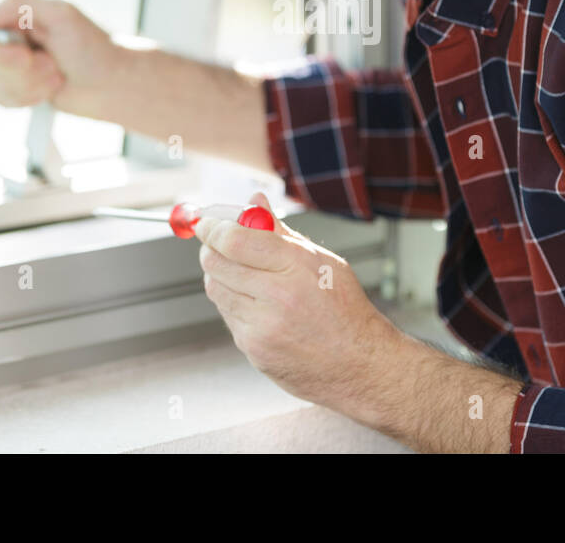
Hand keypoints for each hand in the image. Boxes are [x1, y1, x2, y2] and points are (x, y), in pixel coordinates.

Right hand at [0, 0, 119, 119]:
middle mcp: (6, 38)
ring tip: (56, 76)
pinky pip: (0, 99)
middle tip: (53, 65)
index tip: (27, 56)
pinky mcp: (14, 89)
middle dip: (22, 71)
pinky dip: (27, 98)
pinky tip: (49, 90)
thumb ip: (18, 3)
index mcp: (14, 15)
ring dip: (29, 85)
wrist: (110, 83)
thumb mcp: (60, 11)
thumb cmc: (91, 45)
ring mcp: (7, 65)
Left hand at [194, 192, 399, 410]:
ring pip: (216, 289)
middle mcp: (277, 297)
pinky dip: (234, 304)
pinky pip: (228, 316)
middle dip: (211, 248)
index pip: (235, 239)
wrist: (358, 365)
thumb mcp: (321, 260)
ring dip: (221, 275)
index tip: (207, 222)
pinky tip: (258, 305)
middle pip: (216, 262)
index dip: (214, 227)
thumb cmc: (344, 308)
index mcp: (296, 267)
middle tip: (216, 243)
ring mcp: (262, 327)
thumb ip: (281, 231)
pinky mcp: (253, 350)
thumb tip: (253, 200)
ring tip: (244, 275)